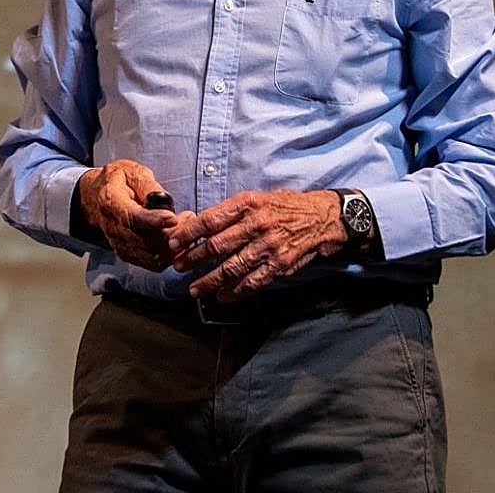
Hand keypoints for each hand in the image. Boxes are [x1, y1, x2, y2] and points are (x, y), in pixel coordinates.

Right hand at [77, 160, 177, 270]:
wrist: (95, 197)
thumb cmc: (116, 181)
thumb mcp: (131, 170)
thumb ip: (147, 184)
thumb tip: (162, 200)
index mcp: (111, 201)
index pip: (131, 217)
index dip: (154, 221)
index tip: (173, 218)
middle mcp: (113, 226)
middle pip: (145, 240)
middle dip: (171, 233)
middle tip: (187, 217)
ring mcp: (119, 243)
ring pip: (151, 255)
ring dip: (173, 245)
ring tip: (183, 225)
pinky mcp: (127, 254)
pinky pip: (152, 263)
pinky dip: (169, 255)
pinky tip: (175, 238)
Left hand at [165, 190, 346, 301]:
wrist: (322, 217)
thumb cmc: (285, 207)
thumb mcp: (257, 198)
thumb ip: (231, 212)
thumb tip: (200, 227)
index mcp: (248, 204)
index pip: (210, 220)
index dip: (188, 234)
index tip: (173, 243)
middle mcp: (257, 224)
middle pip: (217, 245)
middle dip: (193, 259)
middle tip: (178, 267)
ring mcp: (268, 246)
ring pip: (232, 268)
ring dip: (210, 281)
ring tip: (195, 289)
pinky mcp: (279, 264)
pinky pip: (253, 282)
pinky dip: (235, 292)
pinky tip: (223, 297)